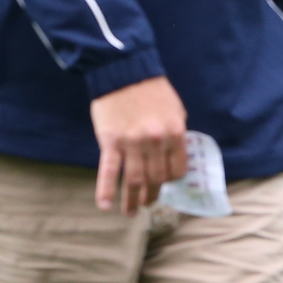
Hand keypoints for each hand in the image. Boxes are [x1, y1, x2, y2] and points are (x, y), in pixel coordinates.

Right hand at [90, 76, 186, 213]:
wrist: (123, 71)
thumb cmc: (152, 89)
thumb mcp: (175, 109)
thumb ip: (176, 133)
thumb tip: (175, 156)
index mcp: (175, 133)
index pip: (176, 169)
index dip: (170, 180)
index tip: (164, 185)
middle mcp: (156, 142)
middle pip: (156, 178)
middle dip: (153, 193)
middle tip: (148, 202)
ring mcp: (132, 143)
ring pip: (135, 180)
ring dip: (133, 200)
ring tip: (131, 211)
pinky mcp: (111, 142)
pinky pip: (109, 171)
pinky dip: (107, 190)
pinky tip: (106, 205)